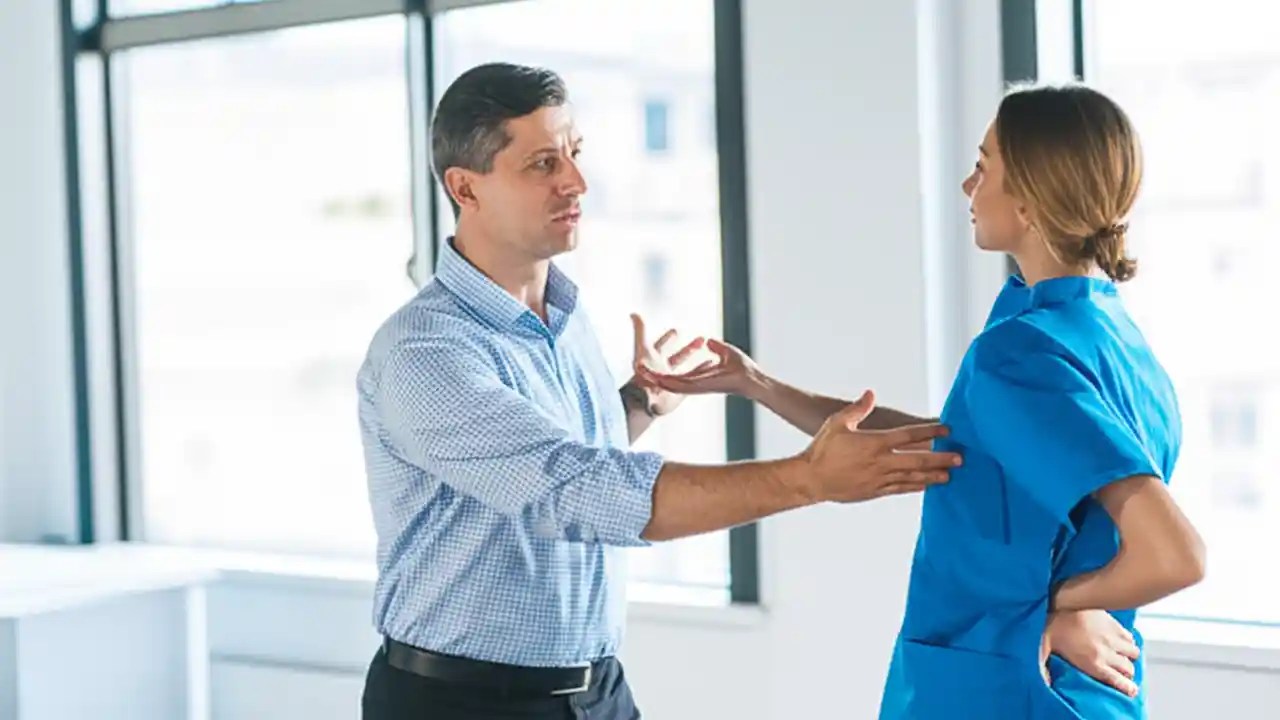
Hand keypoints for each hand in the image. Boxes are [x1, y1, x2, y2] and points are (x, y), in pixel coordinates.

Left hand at [627, 313, 710, 416]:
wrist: (646, 399)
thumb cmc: (643, 374)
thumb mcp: (642, 348)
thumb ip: (640, 330)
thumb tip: (634, 313)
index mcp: (654, 359)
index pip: (661, 346)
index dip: (667, 339)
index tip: (675, 331)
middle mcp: (663, 369)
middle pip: (677, 357)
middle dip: (688, 349)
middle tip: (700, 339)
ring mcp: (672, 379)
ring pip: (687, 366)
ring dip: (696, 357)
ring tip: (707, 349)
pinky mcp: (680, 389)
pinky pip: (693, 377)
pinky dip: (702, 369)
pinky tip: (711, 362)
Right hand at [635, 337, 762, 398]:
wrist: (751, 378)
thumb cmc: (743, 368)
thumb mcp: (725, 352)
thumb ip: (716, 347)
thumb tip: (709, 341)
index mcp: (699, 379)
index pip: (678, 375)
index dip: (664, 370)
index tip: (651, 365)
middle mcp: (695, 384)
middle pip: (668, 380)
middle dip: (653, 375)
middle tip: (638, 368)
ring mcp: (695, 386)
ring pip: (668, 383)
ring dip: (654, 377)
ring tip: (640, 371)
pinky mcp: (697, 386)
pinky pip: (676, 383)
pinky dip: (663, 379)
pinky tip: (652, 375)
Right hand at [800, 390, 958, 502]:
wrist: (811, 479)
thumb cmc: (822, 449)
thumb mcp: (837, 423)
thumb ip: (857, 408)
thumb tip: (871, 393)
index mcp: (874, 442)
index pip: (908, 436)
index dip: (930, 432)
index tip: (946, 430)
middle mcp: (880, 462)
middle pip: (917, 460)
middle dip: (940, 458)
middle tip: (960, 457)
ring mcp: (879, 479)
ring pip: (912, 477)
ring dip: (933, 475)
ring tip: (950, 474)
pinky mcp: (874, 492)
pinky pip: (901, 489)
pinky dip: (916, 486)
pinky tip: (927, 485)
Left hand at [1040, 610, 1139, 696]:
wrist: (1058, 601)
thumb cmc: (1049, 626)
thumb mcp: (1043, 650)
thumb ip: (1043, 669)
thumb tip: (1045, 684)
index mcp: (1093, 663)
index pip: (1120, 682)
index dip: (1128, 689)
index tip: (1129, 691)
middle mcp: (1107, 653)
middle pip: (1129, 670)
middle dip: (1127, 674)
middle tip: (1120, 673)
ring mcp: (1112, 637)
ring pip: (1134, 653)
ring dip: (1129, 657)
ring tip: (1121, 657)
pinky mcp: (1113, 623)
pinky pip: (1130, 637)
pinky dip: (1128, 641)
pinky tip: (1119, 641)